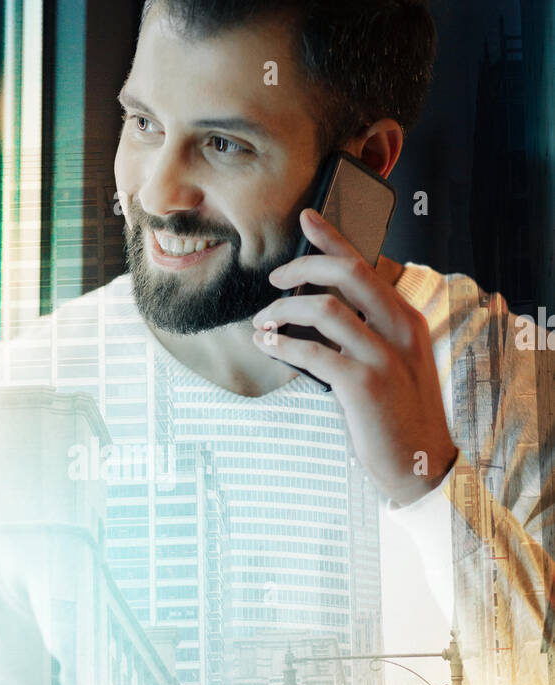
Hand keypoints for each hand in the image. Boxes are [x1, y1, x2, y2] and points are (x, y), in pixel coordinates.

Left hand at [251, 207, 457, 505]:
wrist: (420, 464)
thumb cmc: (398, 414)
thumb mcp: (395, 362)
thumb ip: (368, 332)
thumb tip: (319, 309)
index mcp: (407, 319)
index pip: (367, 265)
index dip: (334, 237)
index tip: (306, 219)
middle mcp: (400, 329)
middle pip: (348, 273)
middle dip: (303, 267)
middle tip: (275, 279)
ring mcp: (383, 356)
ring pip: (324, 308)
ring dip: (283, 310)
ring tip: (263, 323)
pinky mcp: (363, 385)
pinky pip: (312, 352)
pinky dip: (282, 344)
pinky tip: (268, 345)